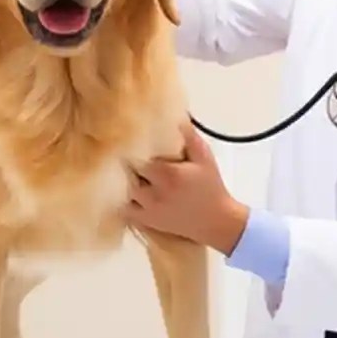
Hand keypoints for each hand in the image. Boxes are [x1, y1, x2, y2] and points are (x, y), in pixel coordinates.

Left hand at [126, 122, 249, 254]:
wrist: (216, 222)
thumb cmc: (211, 187)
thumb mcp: (205, 157)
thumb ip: (188, 136)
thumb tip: (174, 115)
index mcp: (168, 174)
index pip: (136, 155)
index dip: (130, 145)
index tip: (128, 137)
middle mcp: (153, 193)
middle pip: (125, 172)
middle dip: (124, 161)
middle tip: (121, 151)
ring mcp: (147, 209)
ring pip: (121, 190)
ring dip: (120, 179)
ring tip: (123, 169)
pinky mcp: (145, 221)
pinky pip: (123, 209)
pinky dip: (120, 198)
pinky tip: (123, 189)